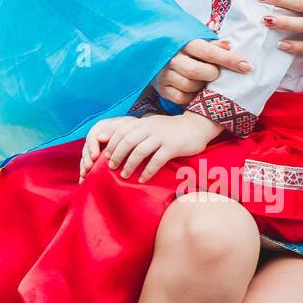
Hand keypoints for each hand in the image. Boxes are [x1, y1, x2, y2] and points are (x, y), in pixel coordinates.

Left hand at [80, 113, 218, 183]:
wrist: (196, 125)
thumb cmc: (171, 129)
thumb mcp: (153, 125)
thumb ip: (138, 131)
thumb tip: (119, 140)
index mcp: (144, 123)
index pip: (122, 131)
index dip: (112, 144)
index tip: (105, 156)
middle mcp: (150, 128)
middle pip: (127, 141)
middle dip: (117, 155)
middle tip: (111, 167)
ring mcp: (161, 137)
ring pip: (140, 151)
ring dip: (130, 164)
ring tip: (124, 175)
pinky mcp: (172, 147)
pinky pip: (156, 160)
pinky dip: (148, 171)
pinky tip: (143, 179)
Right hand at [152, 38, 251, 106]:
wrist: (156, 56)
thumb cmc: (186, 51)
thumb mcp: (198, 44)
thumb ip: (213, 46)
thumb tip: (229, 45)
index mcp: (184, 43)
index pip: (208, 51)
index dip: (229, 59)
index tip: (247, 66)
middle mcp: (172, 58)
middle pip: (197, 71)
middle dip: (212, 75)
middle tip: (215, 74)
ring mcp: (164, 74)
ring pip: (189, 86)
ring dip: (201, 87)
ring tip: (203, 81)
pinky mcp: (162, 89)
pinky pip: (181, 98)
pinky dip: (191, 97)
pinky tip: (193, 90)